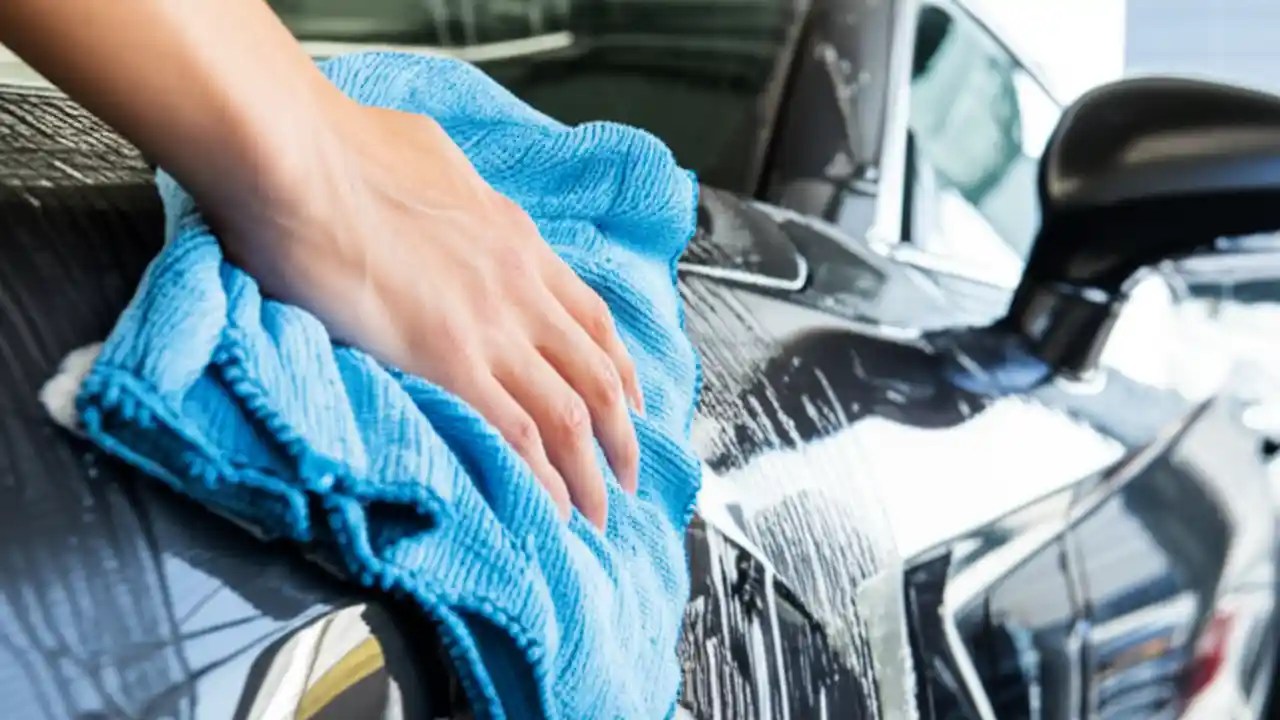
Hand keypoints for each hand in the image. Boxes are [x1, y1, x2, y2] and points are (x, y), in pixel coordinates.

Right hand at [210, 96, 642, 528]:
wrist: (300, 156)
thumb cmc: (342, 147)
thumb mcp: (428, 157)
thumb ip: (454, 191)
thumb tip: (448, 194)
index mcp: (515, 239)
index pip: (592, 317)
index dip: (619, 367)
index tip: (631, 402)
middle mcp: (520, 287)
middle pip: (598, 374)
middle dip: (622, 434)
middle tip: (628, 475)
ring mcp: (490, 326)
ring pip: (571, 414)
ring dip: (591, 471)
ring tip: (599, 514)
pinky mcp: (447, 360)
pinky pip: (518, 432)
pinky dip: (542, 478)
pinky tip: (550, 510)